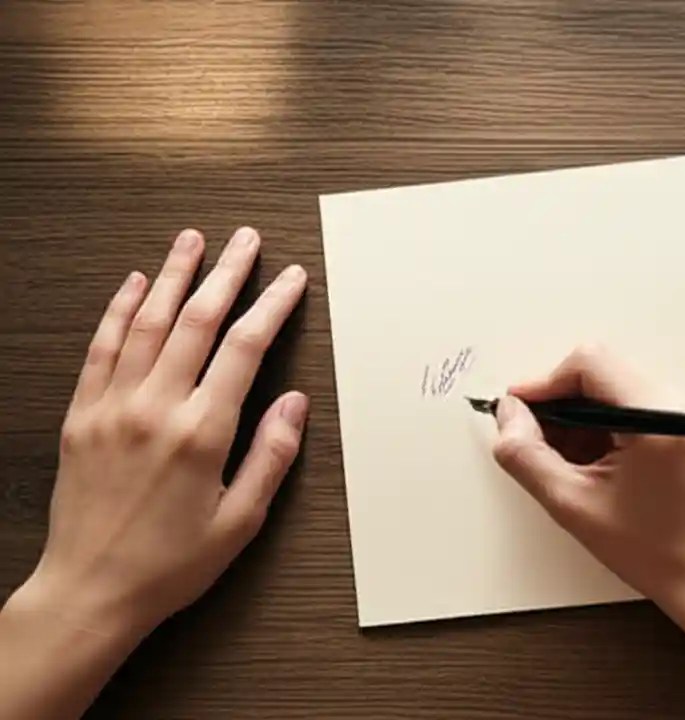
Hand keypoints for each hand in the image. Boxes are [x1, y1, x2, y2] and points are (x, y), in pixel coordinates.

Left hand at [9, 227, 308, 641]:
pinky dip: (119, 310)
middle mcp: (156, 409)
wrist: (90, 590)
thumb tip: (294, 402)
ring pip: (147, 323)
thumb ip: (270, 457)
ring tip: (193, 241)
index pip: (245, 348)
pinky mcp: (82, 416)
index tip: (291, 279)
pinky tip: (135, 284)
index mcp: (202, 433)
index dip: (272, 306)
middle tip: (246, 239)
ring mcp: (113, 408)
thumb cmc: (170, 564)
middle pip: (197, 321)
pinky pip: (101, 349)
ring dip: (174, 277)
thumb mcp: (240, 522)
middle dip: (227, 273)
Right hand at [491, 344, 684, 603]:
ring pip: (615, 389)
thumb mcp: (572, 505)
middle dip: (562, 405)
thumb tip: (508, 414)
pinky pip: (636, 405)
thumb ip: (527, 455)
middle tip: (538, 446)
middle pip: (602, 373)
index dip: (543, 383)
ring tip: (571, 466)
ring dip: (582, 419)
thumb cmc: (655, 551)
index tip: (517, 411)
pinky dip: (606, 427)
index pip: (589, 362)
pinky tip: (596, 466)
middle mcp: (682, 400)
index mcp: (659, 413)